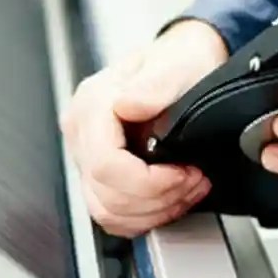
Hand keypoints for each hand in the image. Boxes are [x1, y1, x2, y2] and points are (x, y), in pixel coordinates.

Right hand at [61, 19, 227, 236]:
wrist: (185, 62)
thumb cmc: (181, 61)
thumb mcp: (177, 65)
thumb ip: (153, 85)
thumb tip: (126, 105)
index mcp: (92, 104)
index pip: (106, 165)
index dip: (149, 182)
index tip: (184, 173)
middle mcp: (82, 131)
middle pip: (106, 195)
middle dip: (159, 197)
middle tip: (194, 181)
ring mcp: (87, 155)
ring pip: (107, 212)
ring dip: (154, 211)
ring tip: (187, 189)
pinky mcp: (100, 174)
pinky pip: (113, 215)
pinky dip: (146, 216)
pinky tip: (172, 198)